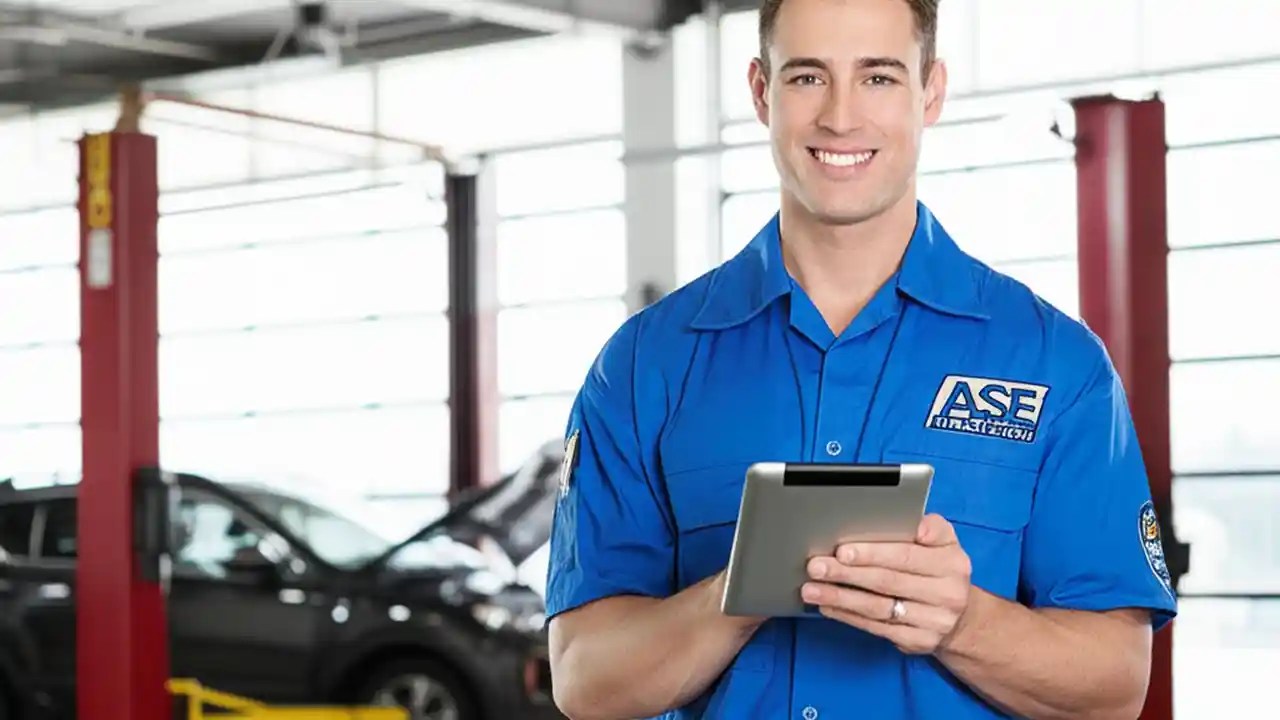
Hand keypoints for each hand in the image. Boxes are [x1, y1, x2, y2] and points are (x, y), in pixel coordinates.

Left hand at [801, 514, 972, 654]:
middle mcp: (947, 593)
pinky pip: (876, 628)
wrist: (960, 616)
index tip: (842, 551)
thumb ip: (926, 527)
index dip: (872, 553)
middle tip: (816, 567)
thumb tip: (901, 518)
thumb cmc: (938, 568)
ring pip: (878, 607)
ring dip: (840, 597)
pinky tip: (828, 606)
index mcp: (952, 562)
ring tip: (811, 589)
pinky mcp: (918, 641)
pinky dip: (848, 616)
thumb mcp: (943, 541)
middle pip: (887, 581)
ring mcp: (934, 621)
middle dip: (846, 573)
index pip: (906, 556)